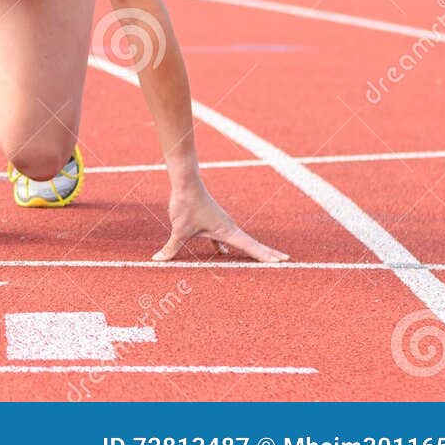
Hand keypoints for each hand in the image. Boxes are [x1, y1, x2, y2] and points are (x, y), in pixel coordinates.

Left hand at [152, 181, 287, 261]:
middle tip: (287, 261)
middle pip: (252, 244)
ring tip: (266, 259)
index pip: (250, 247)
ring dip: (253, 250)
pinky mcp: (214, 222)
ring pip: (241, 240)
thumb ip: (170, 248)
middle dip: (268, 253)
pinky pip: (226, 238)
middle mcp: (229, 227)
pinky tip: (225, 254)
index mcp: (227, 231)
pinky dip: (228, 247)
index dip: (265, 256)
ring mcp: (223, 224)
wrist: (186, 182)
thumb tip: (157, 260)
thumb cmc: (186, 204)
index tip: (281, 262)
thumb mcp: (178, 230)